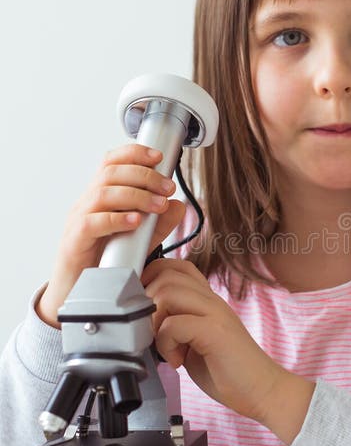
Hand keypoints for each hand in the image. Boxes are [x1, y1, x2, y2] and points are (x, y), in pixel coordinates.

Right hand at [37, 144, 185, 327]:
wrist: (78, 292)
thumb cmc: (105, 261)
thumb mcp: (139, 239)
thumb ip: (159, 223)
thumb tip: (179, 205)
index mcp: (100, 196)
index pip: (112, 162)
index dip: (134, 154)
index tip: (159, 157)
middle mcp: (87, 203)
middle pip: (111, 172)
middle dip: (144, 176)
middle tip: (168, 188)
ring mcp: (78, 220)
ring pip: (104, 193)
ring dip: (136, 195)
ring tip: (158, 205)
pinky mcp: (75, 240)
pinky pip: (92, 222)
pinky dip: (117, 218)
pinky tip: (135, 222)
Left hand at [140, 258, 284, 423]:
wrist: (262, 390)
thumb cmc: (228, 370)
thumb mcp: (195, 341)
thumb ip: (175, 326)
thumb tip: (141, 323)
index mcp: (207, 300)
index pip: (176, 266)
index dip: (152, 278)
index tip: (143, 306)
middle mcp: (212, 300)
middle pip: (166, 275)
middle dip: (146, 303)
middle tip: (151, 332)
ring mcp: (215, 314)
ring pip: (168, 293)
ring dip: (154, 322)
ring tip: (164, 347)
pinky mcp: (215, 332)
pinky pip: (174, 324)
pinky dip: (165, 344)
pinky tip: (176, 361)